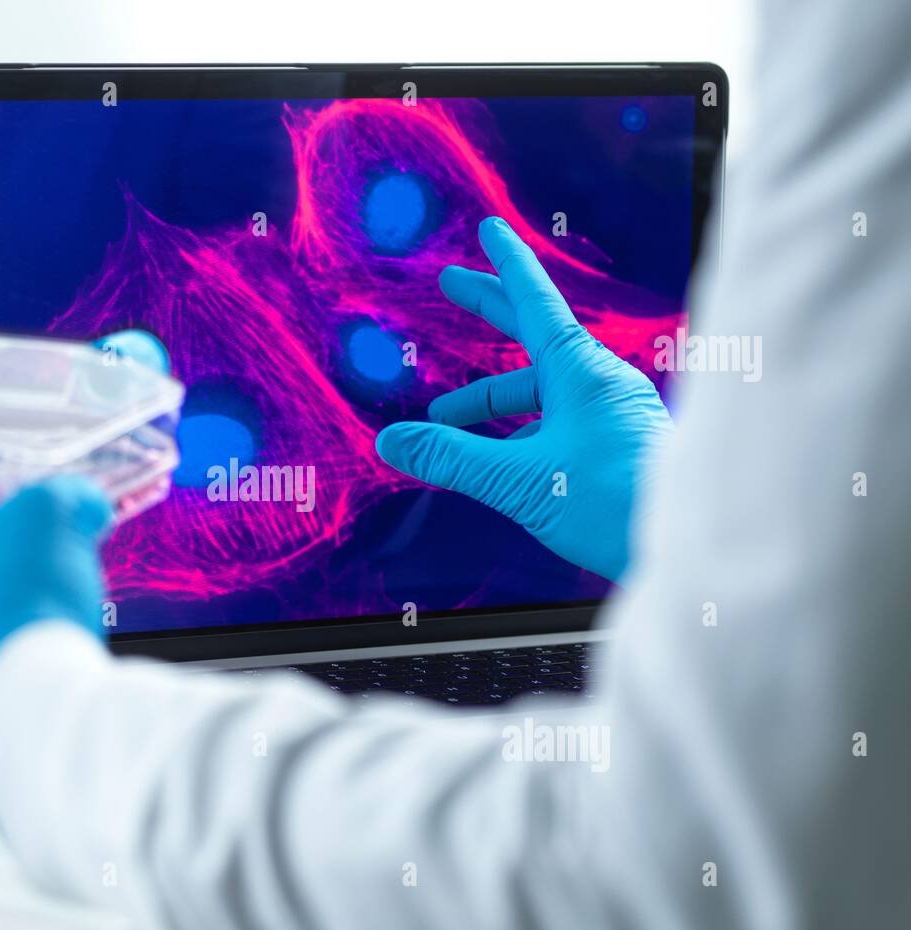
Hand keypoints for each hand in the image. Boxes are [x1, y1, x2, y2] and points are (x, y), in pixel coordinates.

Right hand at [375, 217, 671, 582]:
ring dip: (491, 403)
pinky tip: (497, 460)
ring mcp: (611, 415)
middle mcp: (599, 384)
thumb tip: (391, 442)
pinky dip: (519, 433)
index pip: (534, 302)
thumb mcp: (519, 480)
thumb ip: (450, 458)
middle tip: (453, 285)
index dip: (504, 265)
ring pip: (540, 394)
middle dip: (488, 312)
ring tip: (445, 424)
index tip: (488, 230)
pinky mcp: (617, 449)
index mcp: (580, 373)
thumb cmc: (616, 504)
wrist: (693, 545)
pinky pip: (557, 424)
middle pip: (532, 336)